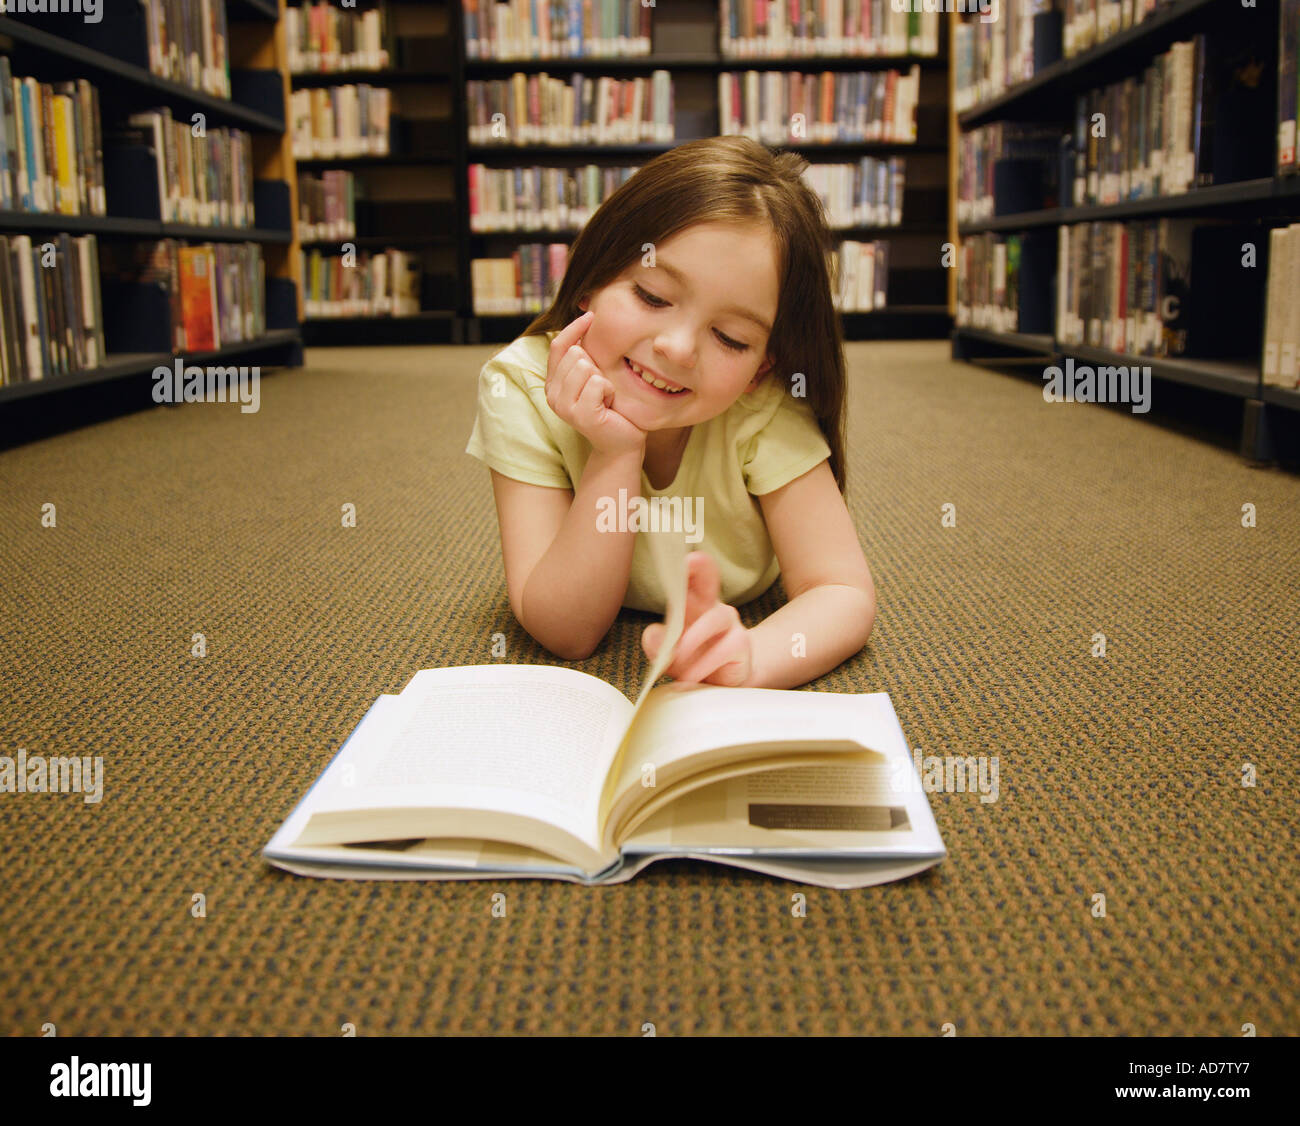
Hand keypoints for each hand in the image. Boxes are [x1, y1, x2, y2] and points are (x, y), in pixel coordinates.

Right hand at [545, 311, 646, 457]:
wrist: (621, 441)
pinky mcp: (580, 414)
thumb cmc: (611, 407)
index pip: (558, 346)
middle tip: (602, 388)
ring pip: (585, 366)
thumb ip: (583, 355)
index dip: (574, 328)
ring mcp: (564, 406)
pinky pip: (597, 383)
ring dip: (603, 379)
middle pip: (575, 354)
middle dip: (596, 365)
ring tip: (605, 397)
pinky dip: (609, 391)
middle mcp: (552, 395)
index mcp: (553, 383)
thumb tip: (586, 315)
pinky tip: (608, 405)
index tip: (591, 314)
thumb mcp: (594, 376)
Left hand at [641, 552, 753, 686]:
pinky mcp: (741, 644)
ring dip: (689, 644)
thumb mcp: (668, 655)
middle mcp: (714, 607)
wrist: (723, 686)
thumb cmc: (692, 661)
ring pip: (710, 621)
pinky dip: (700, 667)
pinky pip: (720, 651)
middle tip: (689, 561)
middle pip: (710, 579)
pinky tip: (689, 678)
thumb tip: (654, 633)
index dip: (687, 565)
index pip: (692, 578)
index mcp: (694, 604)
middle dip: (701, 568)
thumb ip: (657, 644)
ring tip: (677, 664)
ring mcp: (731, 624)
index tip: (680, 557)